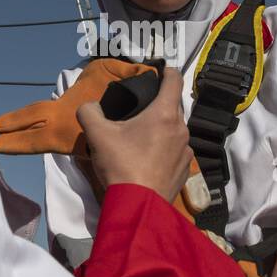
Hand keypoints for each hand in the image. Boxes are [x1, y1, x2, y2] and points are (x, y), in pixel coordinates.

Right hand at [76, 66, 190, 202]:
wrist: (137, 206)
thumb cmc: (121, 165)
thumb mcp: (96, 135)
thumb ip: (90, 112)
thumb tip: (91, 106)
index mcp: (164, 114)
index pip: (175, 80)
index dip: (167, 71)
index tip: (159, 70)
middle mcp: (181, 129)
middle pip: (173, 106)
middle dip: (159, 104)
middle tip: (140, 110)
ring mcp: (186, 151)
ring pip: (175, 130)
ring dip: (162, 129)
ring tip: (143, 138)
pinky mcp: (185, 170)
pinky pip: (176, 151)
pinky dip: (165, 149)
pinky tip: (150, 160)